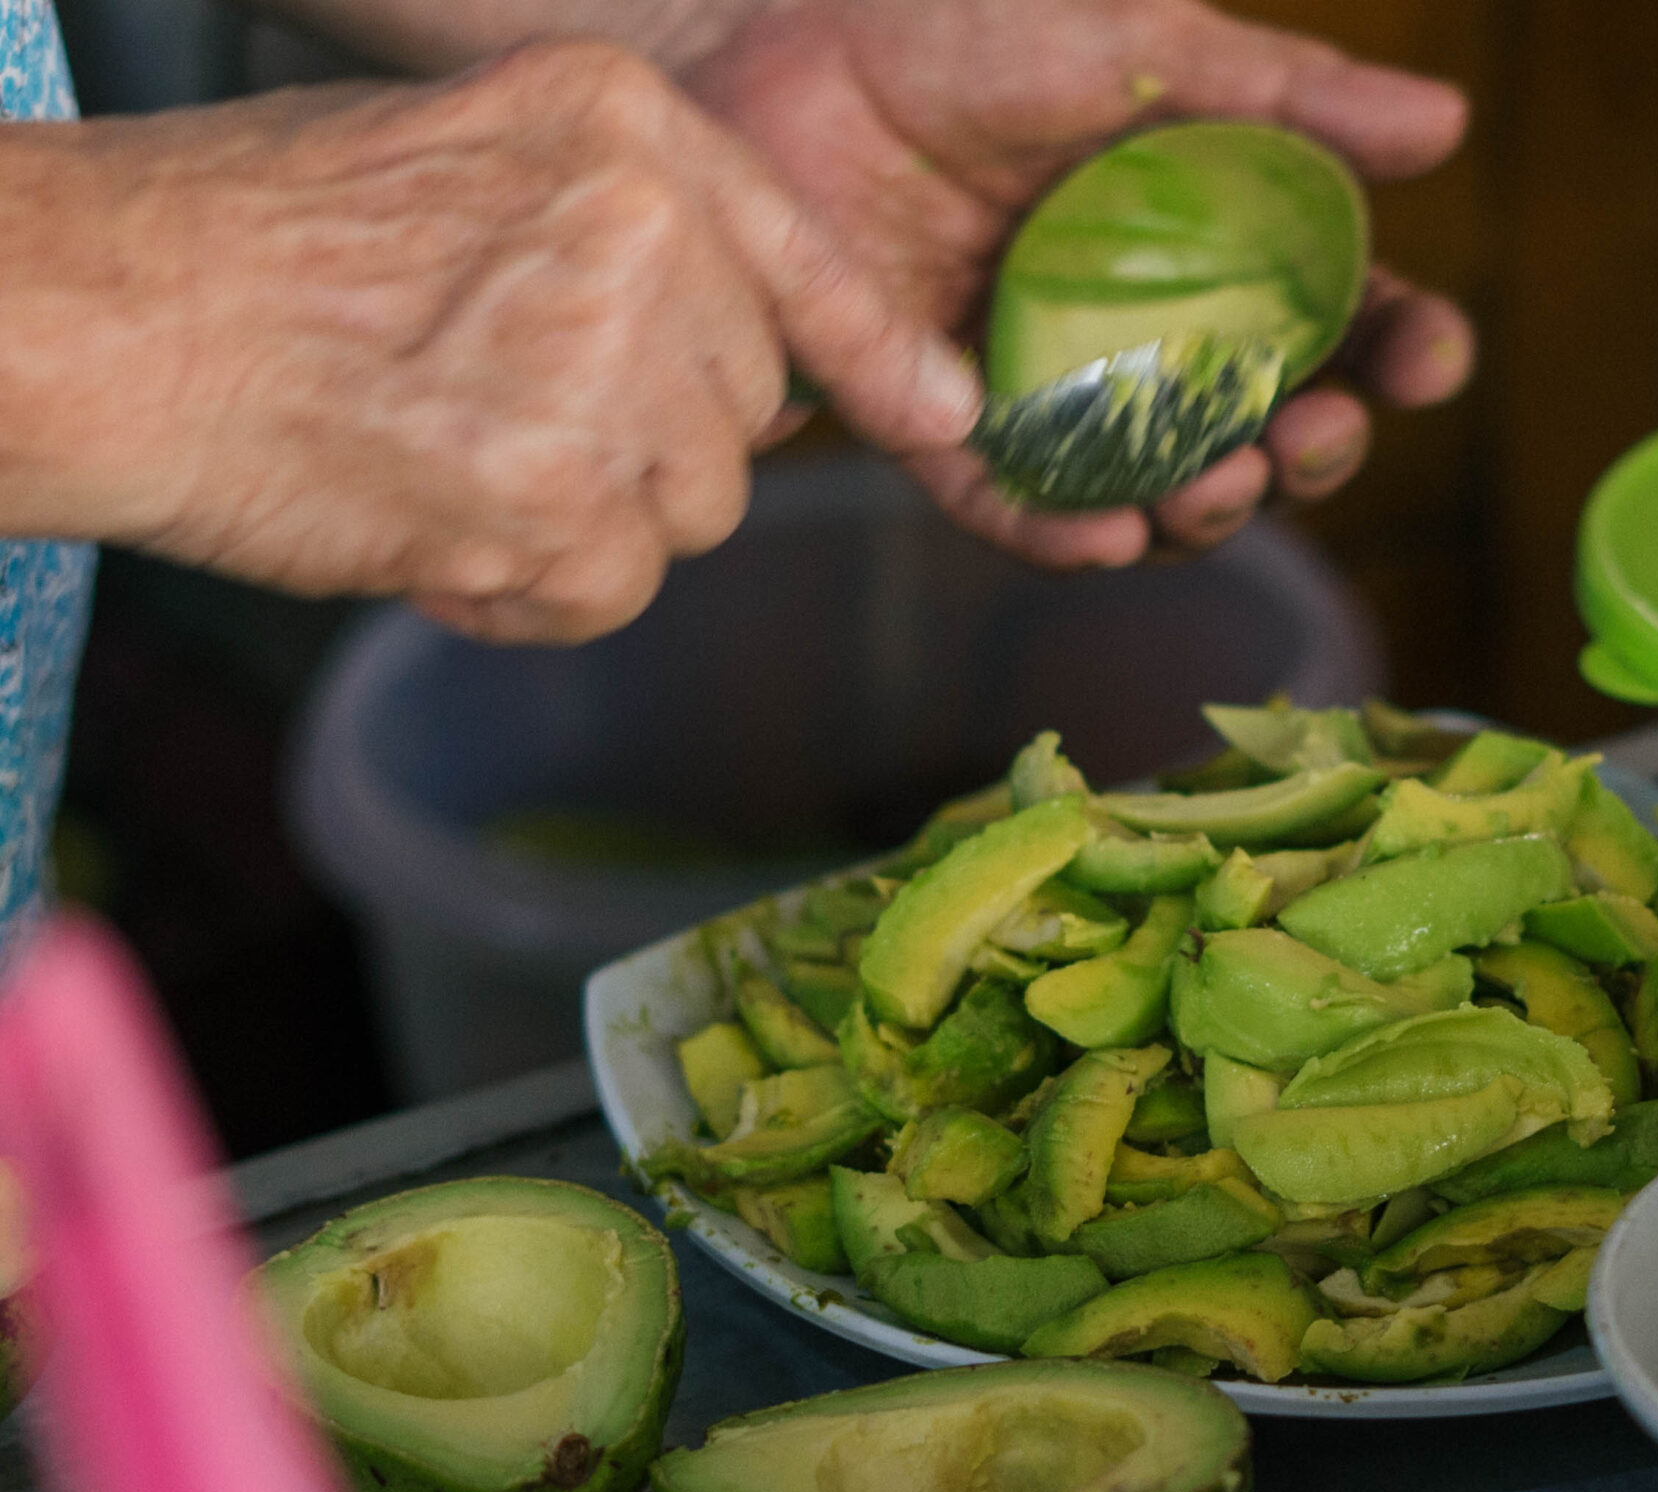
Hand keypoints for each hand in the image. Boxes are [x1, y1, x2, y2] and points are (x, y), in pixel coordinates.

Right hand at [6, 42, 977, 642]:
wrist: (107, 317)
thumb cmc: (259, 241)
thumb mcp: (470, 160)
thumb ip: (626, 237)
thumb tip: (755, 366)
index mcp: (625, 131)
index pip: (802, 264)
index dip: (877, 360)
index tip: (946, 419)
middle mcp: (644, 240)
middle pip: (743, 412)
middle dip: (648, 443)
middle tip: (496, 411)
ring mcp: (610, 377)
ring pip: (690, 512)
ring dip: (591, 520)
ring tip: (451, 458)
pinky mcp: (564, 510)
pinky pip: (614, 592)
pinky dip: (530, 591)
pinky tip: (430, 524)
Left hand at [682, 0, 1473, 568]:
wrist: (768, 58)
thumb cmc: (958, 33)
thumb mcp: (1139, 47)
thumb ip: (1285, 92)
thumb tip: (1447, 129)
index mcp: (1206, 235)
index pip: (1331, 311)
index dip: (1393, 348)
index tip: (1431, 361)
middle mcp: (1138, 324)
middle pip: (1260, 420)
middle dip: (1311, 450)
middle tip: (1316, 440)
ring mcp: (1047, 386)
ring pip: (1157, 484)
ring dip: (1208, 506)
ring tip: (1220, 486)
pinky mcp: (944, 427)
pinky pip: (1018, 507)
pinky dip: (1069, 534)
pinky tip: (1113, 534)